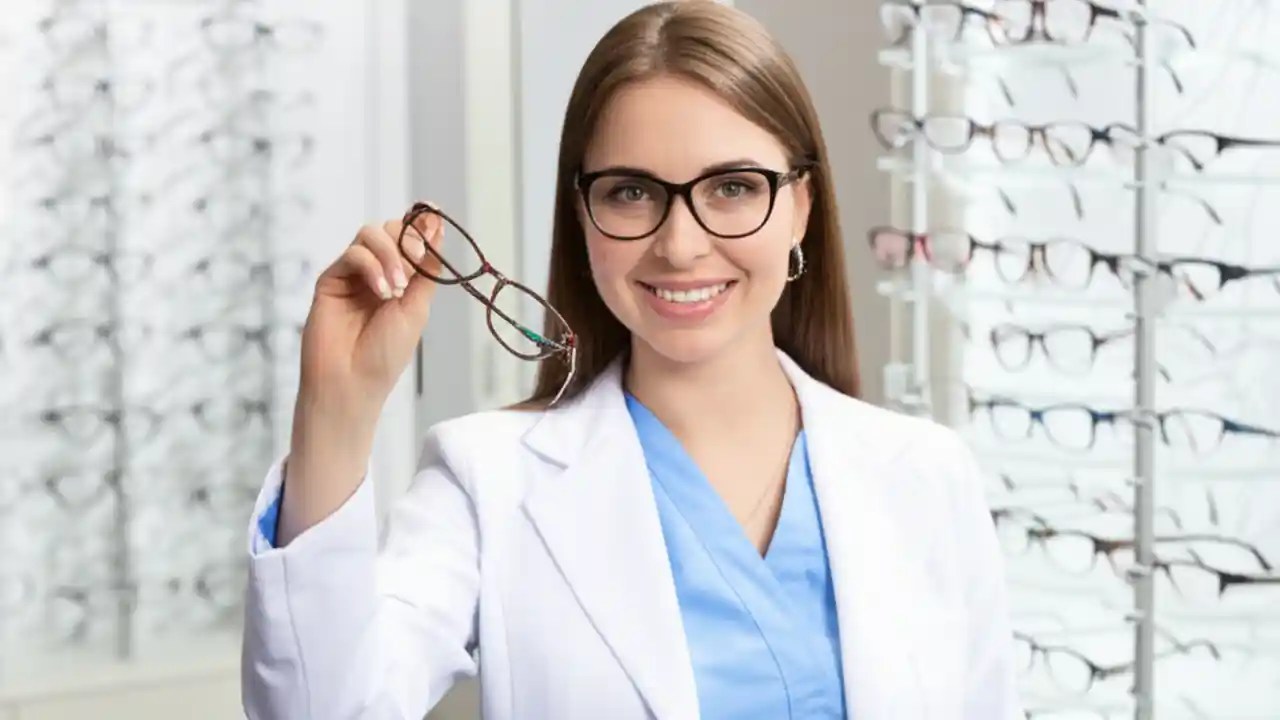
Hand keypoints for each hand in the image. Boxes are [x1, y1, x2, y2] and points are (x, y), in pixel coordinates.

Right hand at [277, 210, 443, 545]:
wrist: (352, 383)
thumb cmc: (386, 354)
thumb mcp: (417, 308)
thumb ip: (427, 269)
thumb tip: (438, 226)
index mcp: (402, 279)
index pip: (411, 238)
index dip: (422, 226)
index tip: (435, 217)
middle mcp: (377, 272)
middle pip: (391, 228)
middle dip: (407, 240)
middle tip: (414, 268)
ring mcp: (353, 275)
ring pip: (371, 234)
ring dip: (390, 254)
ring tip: (397, 288)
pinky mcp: (330, 279)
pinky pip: (353, 254)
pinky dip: (371, 266)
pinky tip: (381, 292)